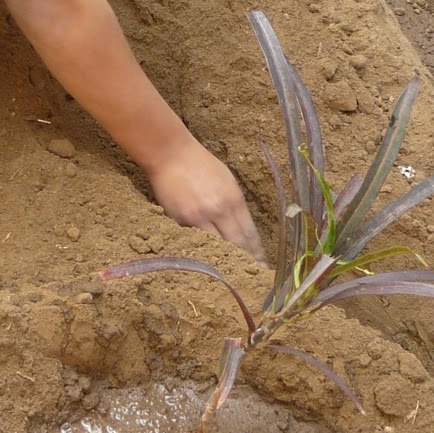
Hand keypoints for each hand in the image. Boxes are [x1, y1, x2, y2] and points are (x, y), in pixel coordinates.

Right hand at [147, 140, 265, 263]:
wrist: (171, 155)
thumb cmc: (201, 164)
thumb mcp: (227, 181)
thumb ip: (235, 205)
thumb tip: (241, 229)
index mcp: (233, 200)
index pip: (249, 234)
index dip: (256, 253)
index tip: (262, 266)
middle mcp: (217, 211)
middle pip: (235, 245)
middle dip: (245, 262)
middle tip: (251, 278)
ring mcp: (197, 218)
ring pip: (214, 248)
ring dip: (223, 260)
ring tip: (230, 274)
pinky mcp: (179, 222)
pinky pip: (193, 239)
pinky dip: (200, 247)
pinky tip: (204, 257)